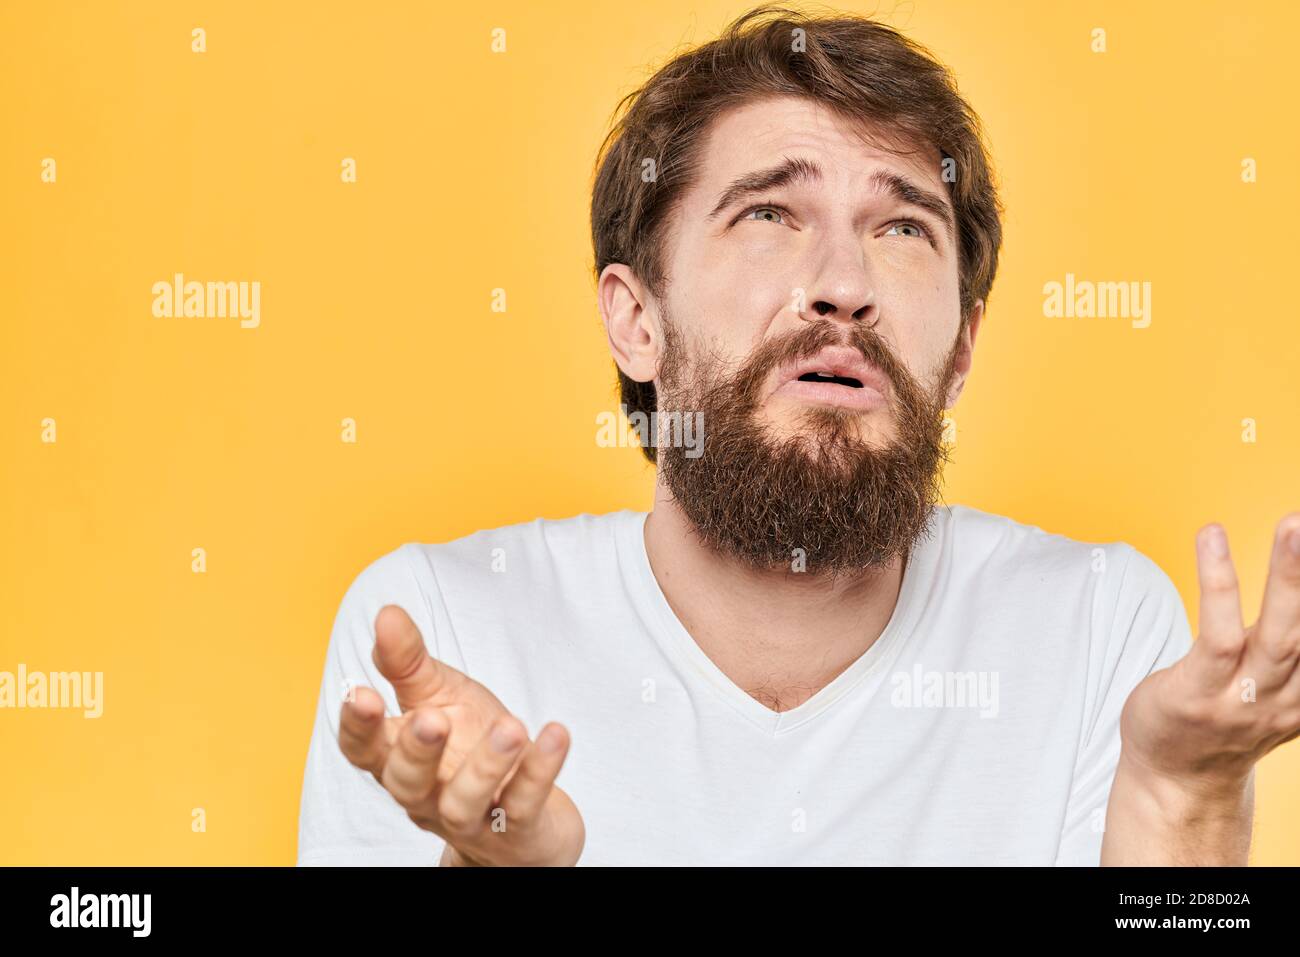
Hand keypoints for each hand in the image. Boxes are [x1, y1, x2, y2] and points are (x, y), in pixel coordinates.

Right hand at [337, 604, 584, 865]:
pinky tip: (554, 734)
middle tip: (432, 718)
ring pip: (464, 802)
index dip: (357, 726)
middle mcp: (427, 796)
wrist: (525, 819)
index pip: (364, 750)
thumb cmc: (470, 747)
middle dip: (416, 751)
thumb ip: (409, 662)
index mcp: (399, 760)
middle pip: (406, 782)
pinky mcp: (517, 833)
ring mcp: (471, 819)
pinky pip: (524, 804)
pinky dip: (540, 770)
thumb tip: (387, 614)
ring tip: (511, 727)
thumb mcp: (439, 697)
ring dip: (485, 765)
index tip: (360, 693)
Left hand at [1118, 514, 1299, 794]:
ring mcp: (1243, 698)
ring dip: (1289, 577)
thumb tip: (1298, 590)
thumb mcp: (1272, 685)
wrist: (1176, 780)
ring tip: (1295, 525)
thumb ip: (1293, 649)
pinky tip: (1212, 538)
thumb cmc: (1222, 717)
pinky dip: (1219, 584)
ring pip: (1278, 634)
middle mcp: (1287, 697)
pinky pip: (1216, 636)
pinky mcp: (1198, 692)